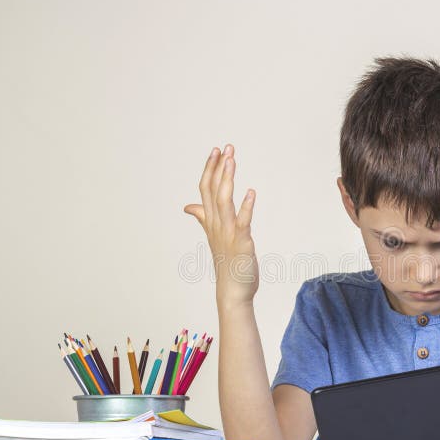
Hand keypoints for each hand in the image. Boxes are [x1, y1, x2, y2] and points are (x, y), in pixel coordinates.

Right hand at [184, 144, 258, 305]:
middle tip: (225, 147)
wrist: (232, 292)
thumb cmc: (226, 264)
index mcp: (211, 222)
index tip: (216, 151)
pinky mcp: (241, 244)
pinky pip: (242, 222)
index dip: (210, 169)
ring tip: (232, 160)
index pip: (206, 190)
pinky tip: (251, 192)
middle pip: (213, 191)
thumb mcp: (214, 237)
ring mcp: (227, 234)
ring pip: (223, 202)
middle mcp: (216, 225)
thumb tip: (188, 206)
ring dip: (227, 180)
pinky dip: (246, 207)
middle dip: (218, 168)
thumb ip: (202, 217)